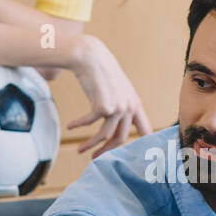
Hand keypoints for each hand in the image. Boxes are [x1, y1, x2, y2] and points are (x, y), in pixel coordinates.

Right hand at [67, 34, 151, 155]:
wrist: (91, 57)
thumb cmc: (102, 73)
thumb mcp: (118, 90)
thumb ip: (122, 106)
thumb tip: (116, 126)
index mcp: (136, 105)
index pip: (146, 130)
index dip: (142, 145)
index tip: (133, 157)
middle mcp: (130, 108)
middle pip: (121, 139)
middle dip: (106, 151)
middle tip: (95, 157)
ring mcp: (118, 108)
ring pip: (104, 136)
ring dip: (90, 145)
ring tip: (79, 150)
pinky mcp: (103, 106)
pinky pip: (89, 123)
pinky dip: (78, 125)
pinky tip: (69, 126)